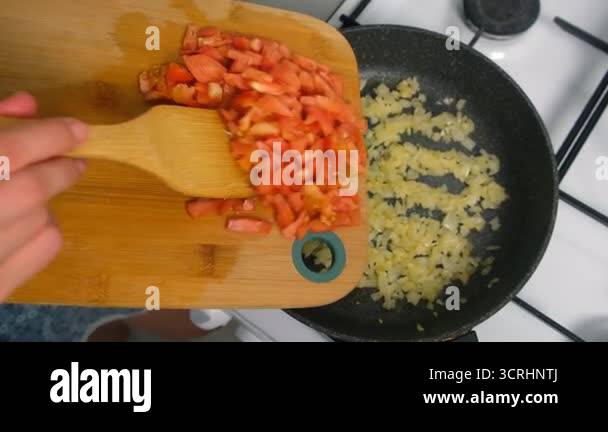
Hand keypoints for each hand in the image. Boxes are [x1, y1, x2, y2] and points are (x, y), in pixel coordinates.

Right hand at [0, 91, 87, 301]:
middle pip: (34, 189)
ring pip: (40, 219)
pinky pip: (42, 251)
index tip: (77, 129)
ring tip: (25, 194)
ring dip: (42, 202)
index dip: (51, 135)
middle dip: (60, 169)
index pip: (13, 148)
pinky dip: (44, 231)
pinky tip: (24, 224)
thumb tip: (27, 106)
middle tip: (71, 161)